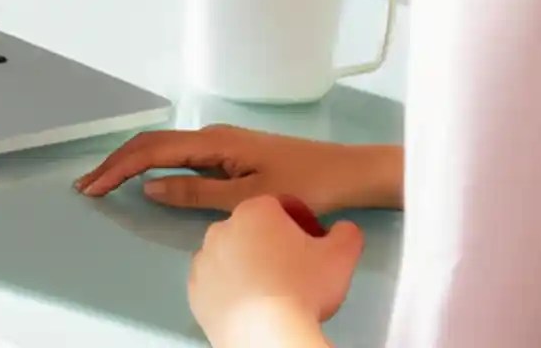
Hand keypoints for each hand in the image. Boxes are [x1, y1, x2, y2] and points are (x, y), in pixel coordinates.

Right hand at [74, 125, 401, 214]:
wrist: (349, 173)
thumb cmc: (307, 187)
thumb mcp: (249, 199)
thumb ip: (197, 193)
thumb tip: (150, 187)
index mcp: (214, 143)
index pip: (151, 151)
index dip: (118, 168)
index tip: (92, 187)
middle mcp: (212, 136)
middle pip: (150, 144)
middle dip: (114, 163)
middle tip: (86, 186)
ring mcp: (219, 142)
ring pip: (162, 147)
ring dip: (130, 162)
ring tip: (103, 181)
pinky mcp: (227, 152)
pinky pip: (177, 153)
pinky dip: (151, 163)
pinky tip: (142, 176)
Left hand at [189, 195, 363, 347]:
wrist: (266, 334)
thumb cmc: (304, 288)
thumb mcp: (342, 256)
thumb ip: (346, 233)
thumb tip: (342, 229)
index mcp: (255, 210)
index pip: (283, 206)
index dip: (304, 223)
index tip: (316, 244)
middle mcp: (222, 227)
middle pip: (255, 229)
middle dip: (274, 242)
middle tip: (296, 269)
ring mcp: (204, 259)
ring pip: (233, 254)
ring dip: (250, 264)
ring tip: (272, 289)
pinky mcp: (194, 288)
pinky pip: (216, 281)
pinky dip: (231, 287)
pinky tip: (250, 303)